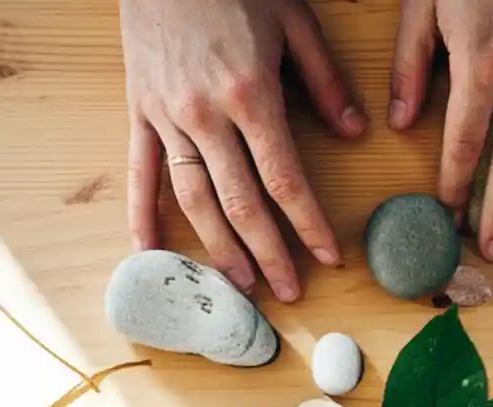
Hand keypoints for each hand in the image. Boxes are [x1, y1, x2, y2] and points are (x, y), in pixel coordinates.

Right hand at [120, 0, 366, 301]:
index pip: (284, 179)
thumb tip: (355, 133)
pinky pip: (139, 172)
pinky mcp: (138, 110)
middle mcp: (205, 116)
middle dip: (269, 253)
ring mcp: (166, 116)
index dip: (308, 225)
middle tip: (289, 293)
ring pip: (192, 198)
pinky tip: (148, 252)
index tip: (329, 259)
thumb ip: (325, 81)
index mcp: (251, 95)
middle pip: (240, 203)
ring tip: (239, 285)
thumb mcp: (295, 21)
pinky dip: (141, 215)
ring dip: (217, 247)